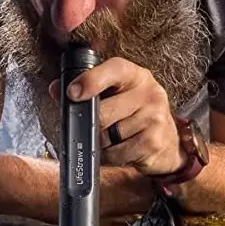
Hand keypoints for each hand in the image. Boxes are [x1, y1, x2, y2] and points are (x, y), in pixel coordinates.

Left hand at [49, 57, 186, 175]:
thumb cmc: (134, 115)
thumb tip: (55, 89)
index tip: (72, 93)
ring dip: (100, 142)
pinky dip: (110, 156)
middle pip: (104, 111)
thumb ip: (86, 90)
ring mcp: (154, 117)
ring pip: (108, 135)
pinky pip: (116, 153)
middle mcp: (149, 92)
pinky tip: (118, 150)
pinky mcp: (153, 142)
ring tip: (109, 138)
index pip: (115, 69)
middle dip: (90, 123)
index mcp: (136, 76)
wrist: (169, 143)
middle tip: (90, 126)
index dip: (91, 79)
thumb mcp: (116, 96)